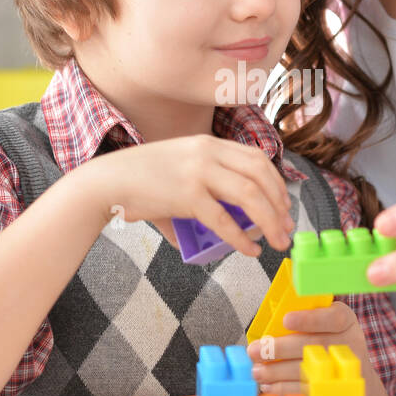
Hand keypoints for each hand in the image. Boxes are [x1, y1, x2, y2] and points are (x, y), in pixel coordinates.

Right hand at [78, 134, 294, 256]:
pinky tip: (250, 251)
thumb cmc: (139, 180)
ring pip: (250, 195)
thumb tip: (207, 233)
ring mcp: (198, 172)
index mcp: (208, 143)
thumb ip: (198, 193)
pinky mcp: (187, 195)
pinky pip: (224, 221)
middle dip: (280, 203)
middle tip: (286, 227)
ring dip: (270, 221)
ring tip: (277, 241)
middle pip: (260, 175)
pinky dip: (241, 239)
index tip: (284, 204)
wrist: (108, 181)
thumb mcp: (177, 170)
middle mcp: (208, 152)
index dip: (276, 182)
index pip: (256, 158)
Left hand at [245, 302, 368, 394]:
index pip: (332, 317)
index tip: (286, 320)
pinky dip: (283, 389)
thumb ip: (304, 319)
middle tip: (255, 350)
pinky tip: (269, 385)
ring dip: (276, 372)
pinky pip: (305, 391)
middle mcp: (349, 344)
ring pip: (307, 370)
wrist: (358, 382)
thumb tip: (268, 324)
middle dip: (280, 348)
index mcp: (345, 320)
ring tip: (257, 371)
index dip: (309, 319)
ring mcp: (343, 370)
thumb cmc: (331, 346)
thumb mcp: (326, 324)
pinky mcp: (333, 392)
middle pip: (314, 345)